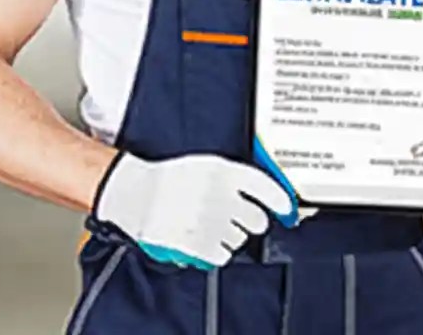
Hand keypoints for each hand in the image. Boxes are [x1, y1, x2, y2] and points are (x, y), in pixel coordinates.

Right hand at [94, 153, 293, 269]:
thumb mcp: (207, 165)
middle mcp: (221, 196)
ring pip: (239, 240)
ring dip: (229, 237)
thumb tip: (266, 197)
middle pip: (257, 221)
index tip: (287, 210)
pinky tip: (203, 240)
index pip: (267, 188)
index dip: (282, 202)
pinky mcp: (198, 243)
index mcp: (224, 172)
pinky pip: (223, 256)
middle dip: (250, 222)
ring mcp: (210, 221)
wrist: (136, 193)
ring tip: (207, 225)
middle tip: (234, 218)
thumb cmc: (171, 178)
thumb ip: (236, 178)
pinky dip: (216, 252)